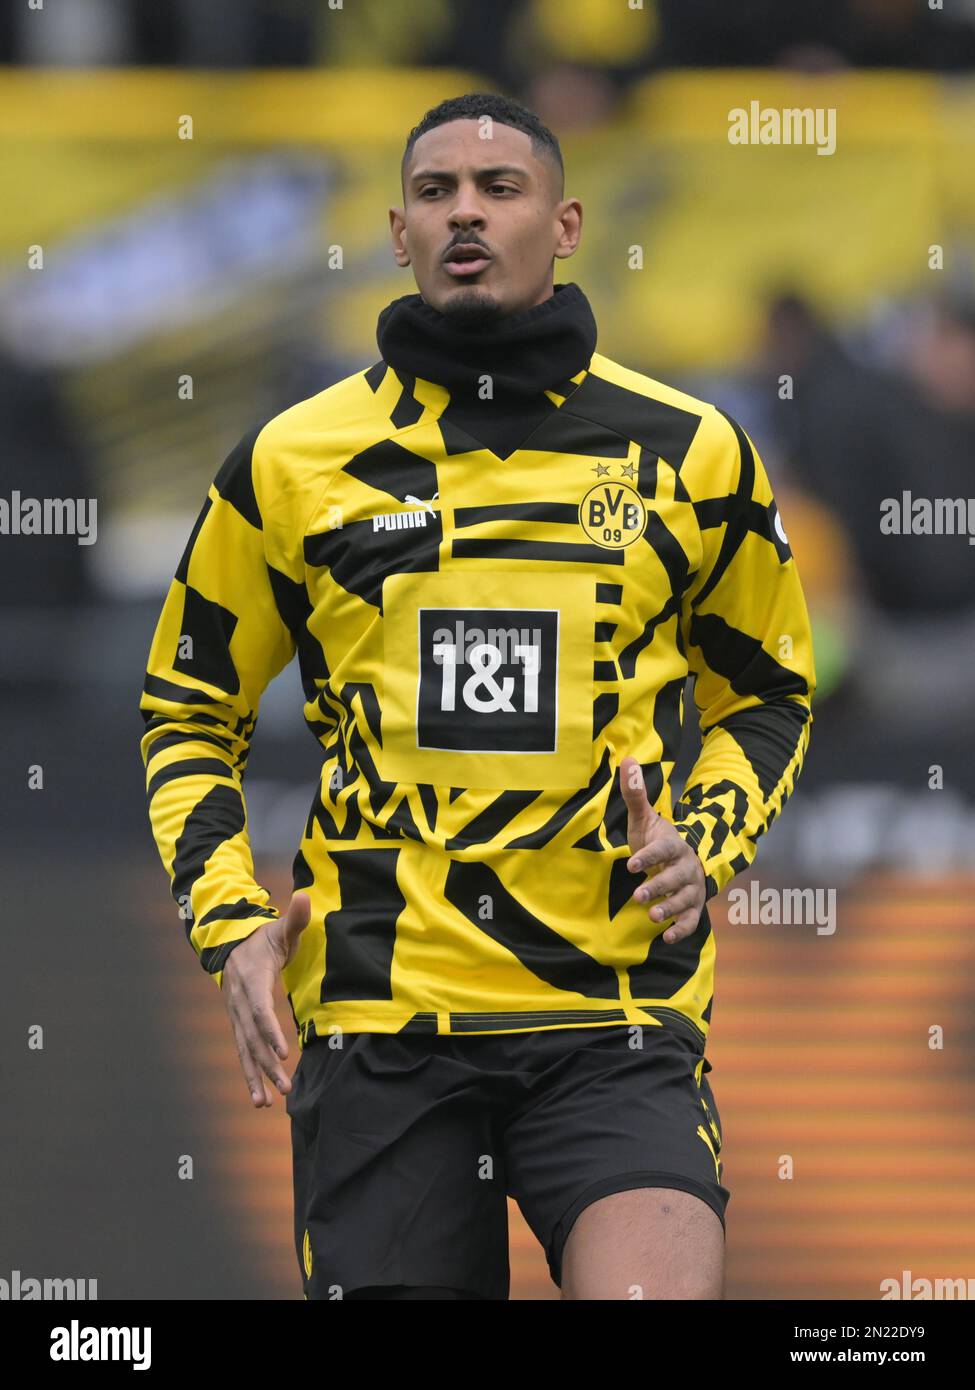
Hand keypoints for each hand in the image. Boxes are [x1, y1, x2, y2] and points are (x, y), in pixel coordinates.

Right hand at [221, 891, 311, 1107]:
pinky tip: (259, 1097)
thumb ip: (294, 918)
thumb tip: (304, 896)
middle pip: (252, 1038)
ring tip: (266, 1103)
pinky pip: (243, 1052)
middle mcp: (240, 1001)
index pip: (260, 1008)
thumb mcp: (279, 928)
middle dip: (267, 1064)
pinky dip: (250, 1074)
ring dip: (256, 1076)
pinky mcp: (239, 1024)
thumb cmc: (263, 938)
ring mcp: (237, 1015)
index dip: (270, 1030)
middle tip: (284, 1087)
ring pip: (245, 1050)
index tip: (284, 1051)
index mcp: (252, 979)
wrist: (232, 943)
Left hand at [619, 755, 704, 944]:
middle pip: (676, 877)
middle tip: (639, 895)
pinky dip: (681, 930)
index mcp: (674, 844)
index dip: (649, 856)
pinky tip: (666, 938)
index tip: (631, 863)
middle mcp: (687, 867)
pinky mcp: (693, 907)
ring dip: (670, 908)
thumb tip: (627, 759)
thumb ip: (635, 794)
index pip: (663, 849)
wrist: (684, 860)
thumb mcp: (645, 819)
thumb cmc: (657, 840)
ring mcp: (692, 888)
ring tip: (651, 916)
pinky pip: (691, 920)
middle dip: (659, 886)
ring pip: (685, 899)